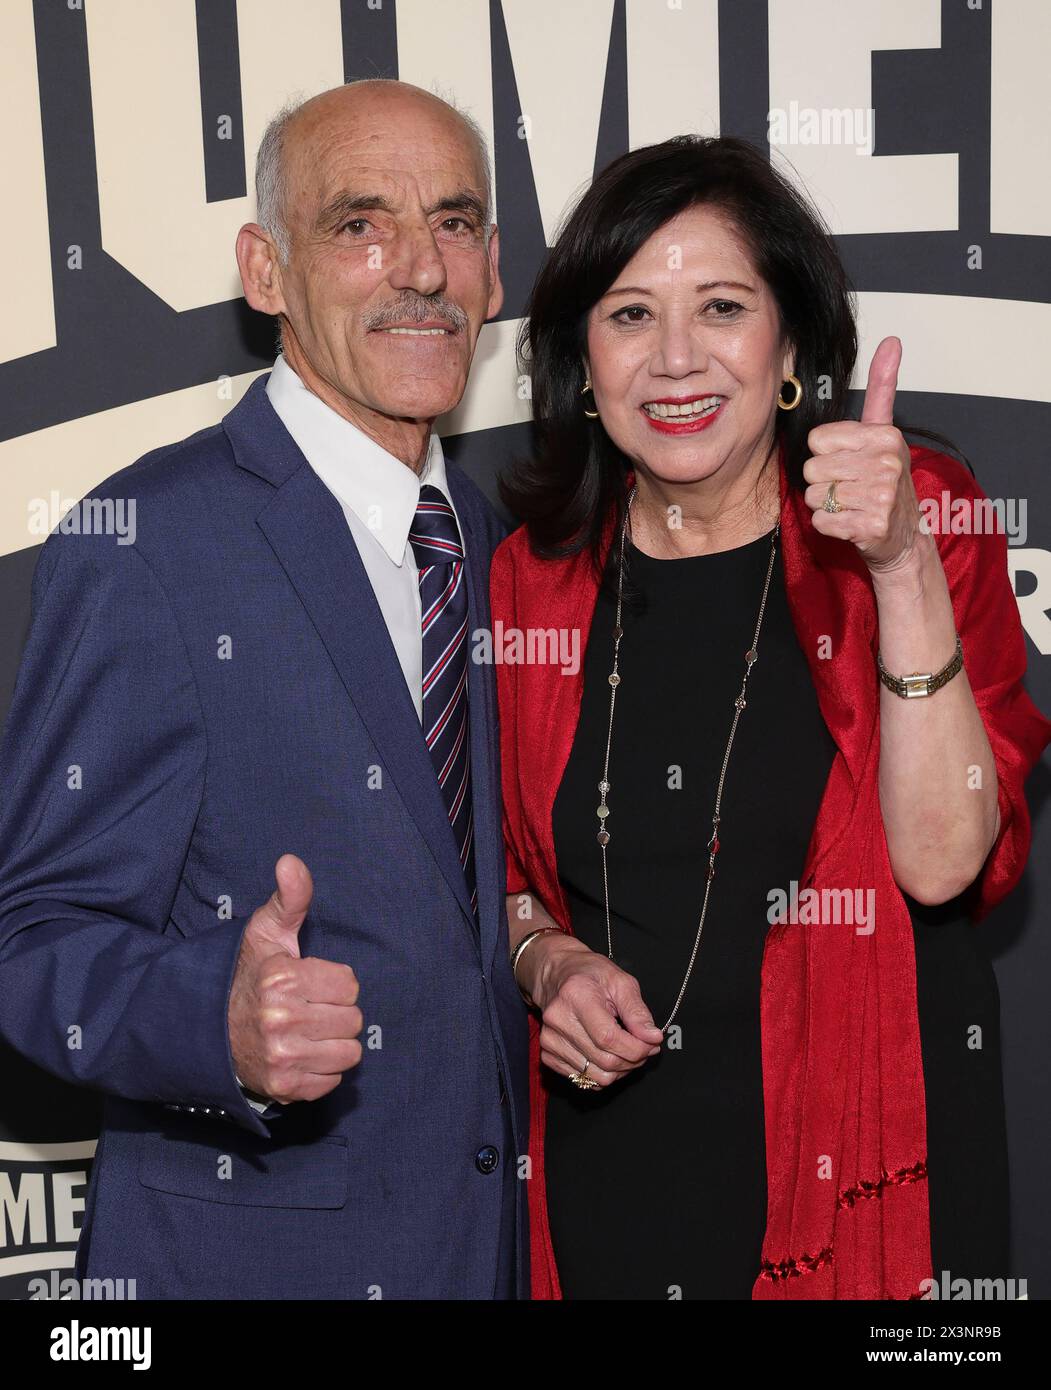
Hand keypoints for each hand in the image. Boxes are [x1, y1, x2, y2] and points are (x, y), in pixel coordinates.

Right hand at [228, 854, 362, 1104]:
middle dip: (335, 1013)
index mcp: (282, 979)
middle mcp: (281, 1020)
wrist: (209, 1030)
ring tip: (307, 1032)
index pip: (350, 985)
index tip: (309, 983)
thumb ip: (290, 898)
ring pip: (348, 1052)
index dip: (333, 983)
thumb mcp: (267, 933)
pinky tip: (301, 1054)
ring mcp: (281, 1057)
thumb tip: (291, 861)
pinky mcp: (283, 1087)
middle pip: (353, 1019)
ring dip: (333, 1043)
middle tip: (308, 1009)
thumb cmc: (248, 976)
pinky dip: (322, 1070)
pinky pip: (333, 1081)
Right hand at [523, 932, 663, 1087]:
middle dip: (634, 1059)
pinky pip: (584, 1080)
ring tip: (626, 1050)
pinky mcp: (548, 1054)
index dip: (637, 1047)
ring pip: (597, 1076)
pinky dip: (603, 1073)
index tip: (652, 1043)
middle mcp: (558, 1020)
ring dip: (620, 1069)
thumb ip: (637, 1011)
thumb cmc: (590, 975)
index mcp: (576, 996)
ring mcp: (550, 1040)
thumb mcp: (620, 982)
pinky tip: (607, 1054)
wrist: (557, 976)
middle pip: (605, 1061)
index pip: (609, 1038)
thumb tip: (653, 1038)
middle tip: (645, 1047)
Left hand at [803, 336, 923, 575]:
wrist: (903, 536)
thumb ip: (881, 388)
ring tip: (851, 505)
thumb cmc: (883, 482)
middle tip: (849, 488)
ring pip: (814, 496)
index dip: (825, 454)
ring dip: (826, 504)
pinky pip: (821, 521)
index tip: (849, 462)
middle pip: (811, 469)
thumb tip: (891, 341)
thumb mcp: (883, 432)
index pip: (816, 440)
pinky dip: (830, 526)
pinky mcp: (872, 525)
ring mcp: (881, 495)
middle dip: (822, 482)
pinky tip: (851, 523)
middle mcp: (886, 463)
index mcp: (884, 435)